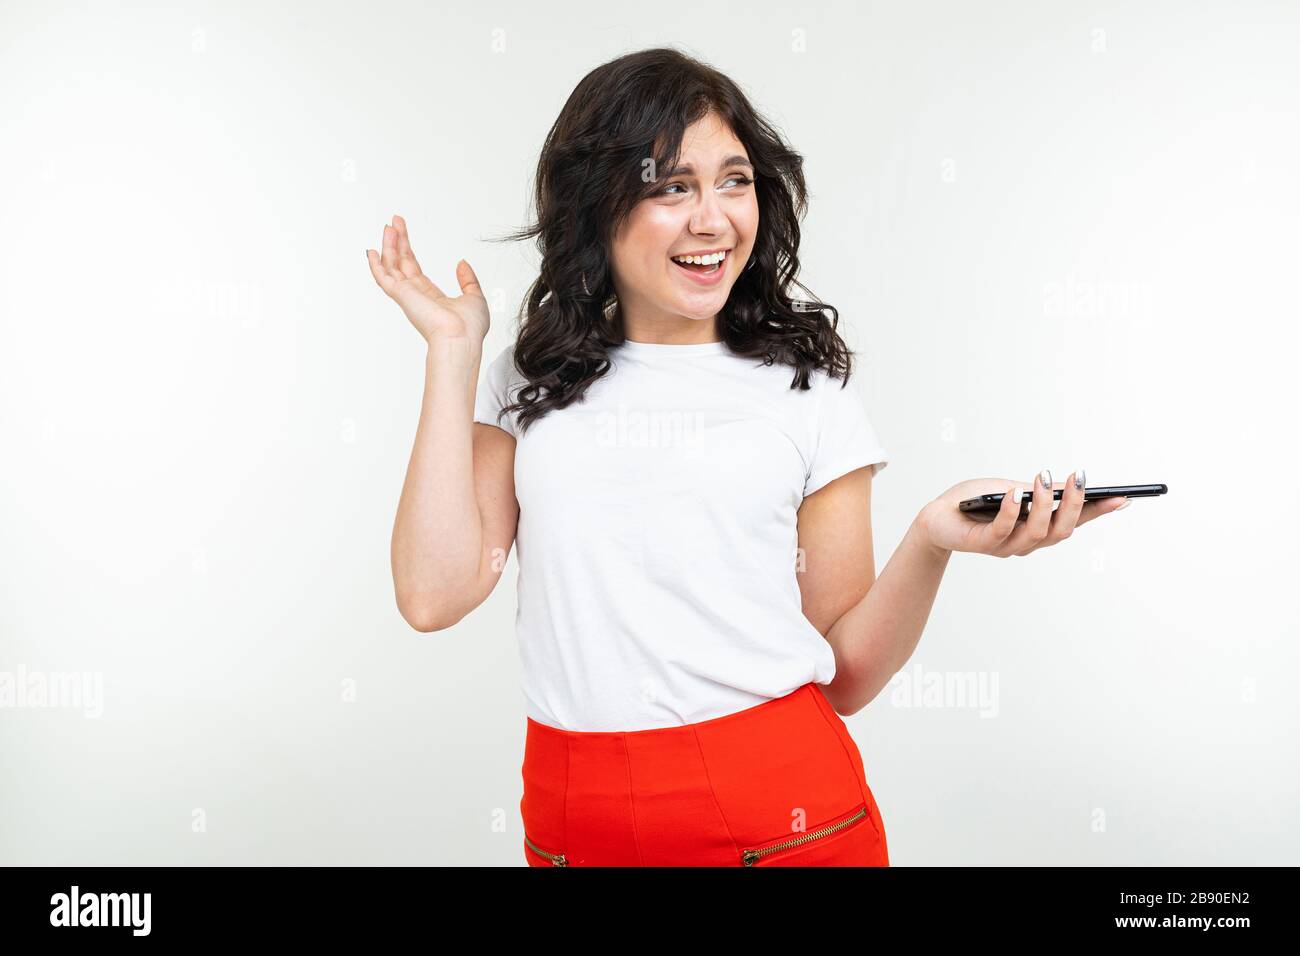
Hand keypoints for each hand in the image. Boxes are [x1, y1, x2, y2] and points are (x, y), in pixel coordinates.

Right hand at [365, 214, 489, 344]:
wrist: (461, 338)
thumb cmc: (469, 328)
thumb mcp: (474, 297)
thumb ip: (468, 280)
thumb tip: (462, 263)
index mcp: (430, 297)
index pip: (413, 268)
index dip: (407, 250)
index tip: (403, 232)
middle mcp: (416, 296)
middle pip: (401, 263)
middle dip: (397, 242)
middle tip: (394, 221)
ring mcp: (407, 296)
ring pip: (392, 266)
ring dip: (389, 246)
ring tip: (388, 226)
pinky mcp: (401, 296)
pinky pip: (383, 279)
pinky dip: (375, 266)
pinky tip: (371, 252)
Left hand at [918, 469, 1129, 556]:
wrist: (937, 517)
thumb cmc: (977, 502)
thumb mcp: (1015, 489)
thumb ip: (1043, 492)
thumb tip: (1076, 483)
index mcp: (1039, 528)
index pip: (1075, 522)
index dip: (1098, 511)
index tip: (1123, 497)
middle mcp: (1027, 542)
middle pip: (1061, 531)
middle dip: (1074, 505)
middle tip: (1079, 478)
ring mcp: (1007, 546)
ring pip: (1037, 533)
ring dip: (1043, 504)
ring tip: (1043, 478)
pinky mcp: (983, 544)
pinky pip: (1002, 532)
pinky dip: (1010, 512)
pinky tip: (1014, 494)